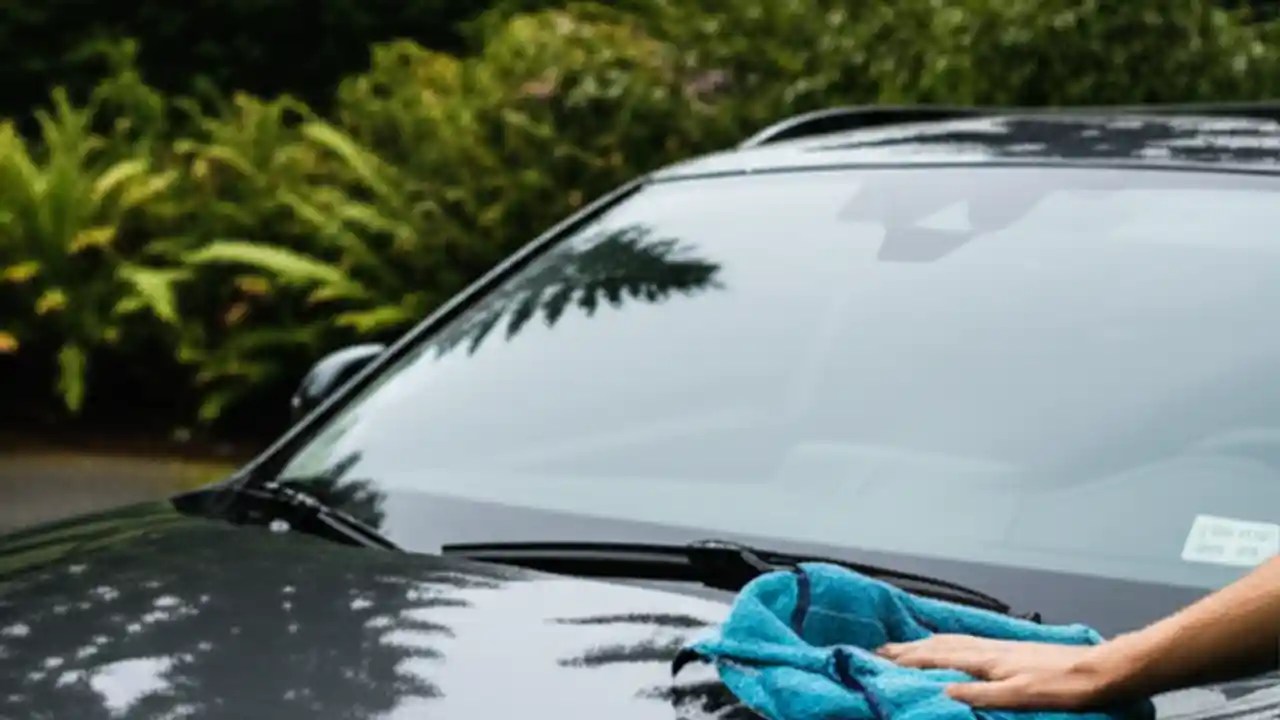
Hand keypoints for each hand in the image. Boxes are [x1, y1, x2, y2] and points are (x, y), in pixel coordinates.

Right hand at [876, 635, 1133, 709]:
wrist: (1100, 670)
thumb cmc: (1062, 687)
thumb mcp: (1021, 697)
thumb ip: (982, 694)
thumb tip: (944, 690)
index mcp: (987, 660)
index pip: (938, 657)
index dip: (908, 659)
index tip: (879, 658)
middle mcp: (989, 648)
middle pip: (940, 645)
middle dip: (909, 648)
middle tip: (880, 650)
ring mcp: (1000, 647)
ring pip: (953, 642)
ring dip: (925, 644)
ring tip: (905, 646)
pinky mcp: (1011, 650)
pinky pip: (967, 643)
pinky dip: (947, 643)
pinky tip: (951, 646)